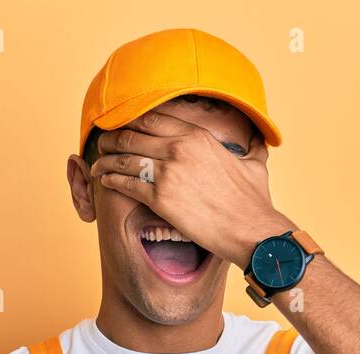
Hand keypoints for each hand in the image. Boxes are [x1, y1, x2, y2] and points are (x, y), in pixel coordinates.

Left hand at [88, 109, 295, 266]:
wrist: (252, 230)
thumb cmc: (254, 203)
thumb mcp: (255, 165)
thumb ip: (252, 148)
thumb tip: (261, 140)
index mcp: (198, 136)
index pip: (154, 118)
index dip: (132, 120)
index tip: (122, 125)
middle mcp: (180, 148)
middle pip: (133, 134)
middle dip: (113, 137)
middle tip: (102, 143)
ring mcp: (169, 172)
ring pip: (124, 157)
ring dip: (106, 159)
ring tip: (97, 164)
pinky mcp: (161, 198)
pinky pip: (126, 183)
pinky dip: (110, 180)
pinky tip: (103, 181)